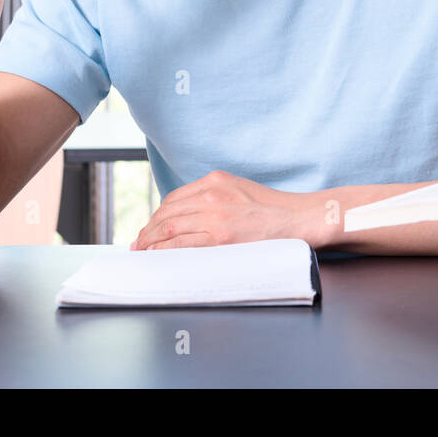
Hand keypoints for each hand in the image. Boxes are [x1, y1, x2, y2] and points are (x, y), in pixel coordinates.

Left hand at [130, 170, 319, 249]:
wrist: (299, 218)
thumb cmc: (274, 209)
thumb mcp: (240, 191)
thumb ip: (216, 198)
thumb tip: (189, 216)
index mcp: (216, 181)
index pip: (175, 199)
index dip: (157, 216)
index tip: (149, 228)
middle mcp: (212, 194)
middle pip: (167, 212)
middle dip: (148, 230)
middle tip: (138, 243)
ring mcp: (215, 214)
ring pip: (169, 227)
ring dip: (150, 241)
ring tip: (142, 251)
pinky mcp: (221, 235)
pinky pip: (183, 244)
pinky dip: (164, 250)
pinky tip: (156, 255)